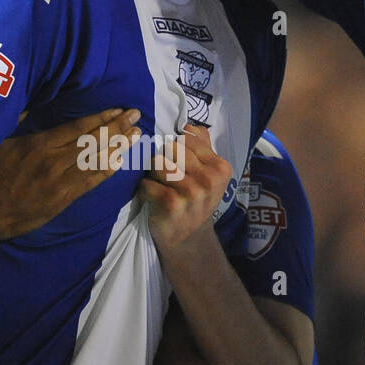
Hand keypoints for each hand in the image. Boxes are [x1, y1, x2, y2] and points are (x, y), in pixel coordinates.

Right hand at [0, 107, 140, 240]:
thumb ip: (18, 124)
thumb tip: (30, 105)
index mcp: (39, 144)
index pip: (78, 127)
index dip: (101, 118)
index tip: (119, 110)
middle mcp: (54, 161)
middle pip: (93, 141)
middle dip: (118, 127)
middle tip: (137, 115)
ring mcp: (61, 182)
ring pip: (96, 161)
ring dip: (118, 147)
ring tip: (136, 136)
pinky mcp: (63, 200)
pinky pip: (90, 183)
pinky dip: (107, 172)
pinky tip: (120, 162)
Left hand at [138, 124, 231, 252]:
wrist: (188, 239)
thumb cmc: (194, 199)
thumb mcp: (206, 173)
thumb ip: (201, 146)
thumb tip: (189, 125)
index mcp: (220, 167)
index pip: (187, 138)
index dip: (174, 146)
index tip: (175, 161)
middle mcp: (209, 179)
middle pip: (171, 148)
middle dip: (162, 158)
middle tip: (163, 175)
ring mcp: (192, 193)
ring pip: (158, 163)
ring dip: (152, 173)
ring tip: (158, 184)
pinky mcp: (173, 204)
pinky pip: (148, 183)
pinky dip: (145, 189)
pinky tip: (152, 197)